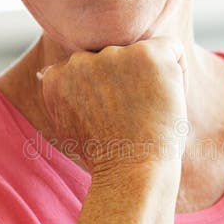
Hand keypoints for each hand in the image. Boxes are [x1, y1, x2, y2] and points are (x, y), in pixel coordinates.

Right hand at [38, 37, 187, 175]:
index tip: (116, 121)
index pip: (92, 70)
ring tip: (150, 114)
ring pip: (145, 55)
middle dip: (129, 85)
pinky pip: (173, 50)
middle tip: (135, 120)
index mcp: (57, 77)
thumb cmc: (108, 159)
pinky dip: (179, 75)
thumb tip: (44, 73)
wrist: (131, 174)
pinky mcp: (146, 55)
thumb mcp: (70, 127)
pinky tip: (169, 102)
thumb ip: (63, 97)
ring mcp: (113, 55)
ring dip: (153, 81)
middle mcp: (79, 60)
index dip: (109, 95)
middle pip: (118, 60)